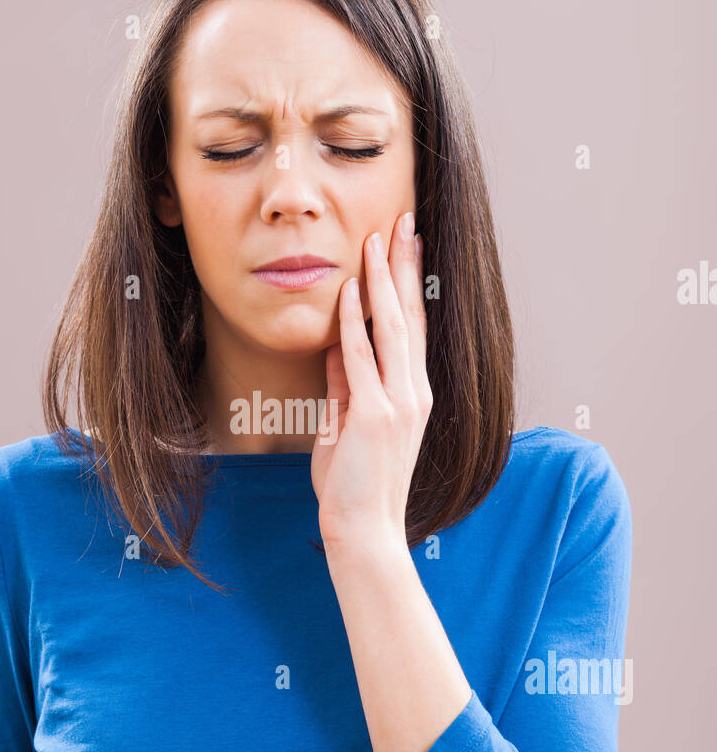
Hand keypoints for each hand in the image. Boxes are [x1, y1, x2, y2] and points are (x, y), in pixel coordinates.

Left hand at [311, 212, 432, 551]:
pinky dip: (356, 322)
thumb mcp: (347, 425)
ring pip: (392, 328)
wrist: (364, 530)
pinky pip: (362, 359)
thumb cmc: (354, 485)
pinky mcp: (374, 416)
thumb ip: (346, 385)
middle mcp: (414, 392)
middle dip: (404, 265)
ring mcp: (398, 403)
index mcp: (411, 394)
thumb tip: (337, 346)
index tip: (404, 244)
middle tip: (402, 221)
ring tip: (378, 239)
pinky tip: (352, 290)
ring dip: (383, 280)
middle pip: (410, 315)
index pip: (411, 326)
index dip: (408, 283)